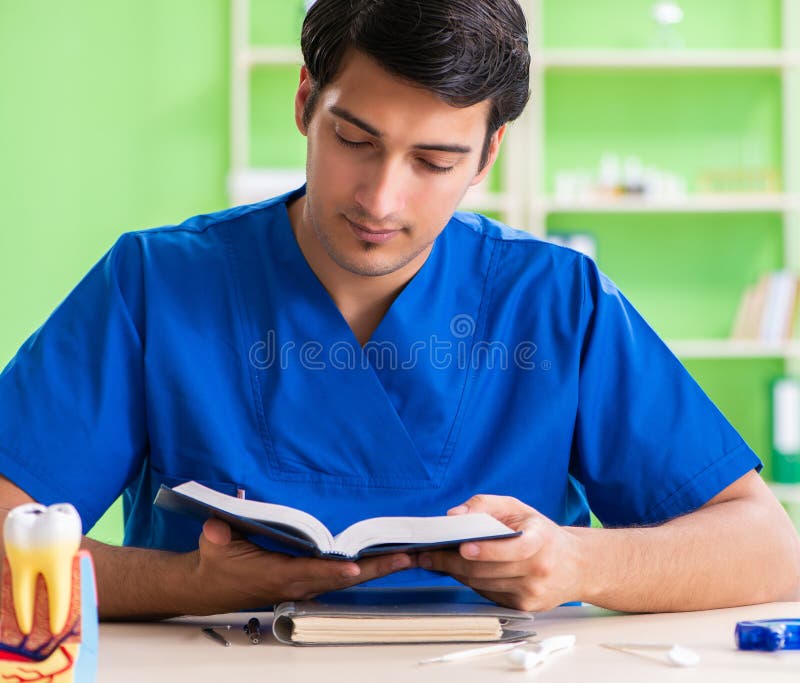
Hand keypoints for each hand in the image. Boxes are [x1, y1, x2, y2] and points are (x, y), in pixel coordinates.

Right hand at [189, 518, 415, 613]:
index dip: (334, 571)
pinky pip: (340, 578)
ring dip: (376, 569)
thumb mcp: (213, 545)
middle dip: (375, 569)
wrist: (210, 587)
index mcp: (278, 576)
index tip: (356, 568)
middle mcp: (298, 585)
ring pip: (347, 580)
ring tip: (406, 555)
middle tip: (405, 556)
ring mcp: (305, 587)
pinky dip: (364, 569)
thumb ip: (217, 534)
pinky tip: (383, 560)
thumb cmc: (216, 565)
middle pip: (342, 579)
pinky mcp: (308, 583)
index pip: (312, 573)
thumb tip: (217, 524)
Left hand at [418, 495, 583, 610]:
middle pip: (487, 570)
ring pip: (483, 584)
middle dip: (452, 562)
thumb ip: (485, 505)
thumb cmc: (540, 532)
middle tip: (427, 554)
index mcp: (540, 541)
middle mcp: (538, 570)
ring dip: (456, 572)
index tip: (462, 546)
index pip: (512, 549)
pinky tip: (459, 570)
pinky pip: (488, 594)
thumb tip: (454, 516)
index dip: (486, 550)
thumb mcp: (518, 508)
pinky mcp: (524, 607)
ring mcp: (532, 593)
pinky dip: (471, 581)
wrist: (576, 566)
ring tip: (436, 560)